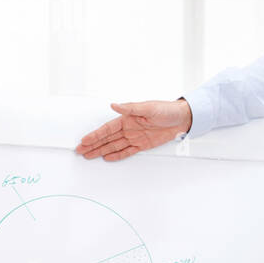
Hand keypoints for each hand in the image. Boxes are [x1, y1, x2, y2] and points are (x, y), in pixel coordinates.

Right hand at [75, 99, 192, 160]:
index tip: (84, 141)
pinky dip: (118, 155)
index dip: (95, 135)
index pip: (107, 129)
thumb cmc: (166, 110)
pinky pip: (128, 151)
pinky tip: (108, 157)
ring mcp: (135, 137)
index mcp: (128, 118)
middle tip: (80, 151)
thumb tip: (114, 105)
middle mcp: (129, 128)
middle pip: (107, 138)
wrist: (183, 118)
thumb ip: (130, 108)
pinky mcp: (143, 144)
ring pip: (115, 146)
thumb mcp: (148, 107)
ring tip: (89, 156)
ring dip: (102, 150)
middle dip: (93, 145)